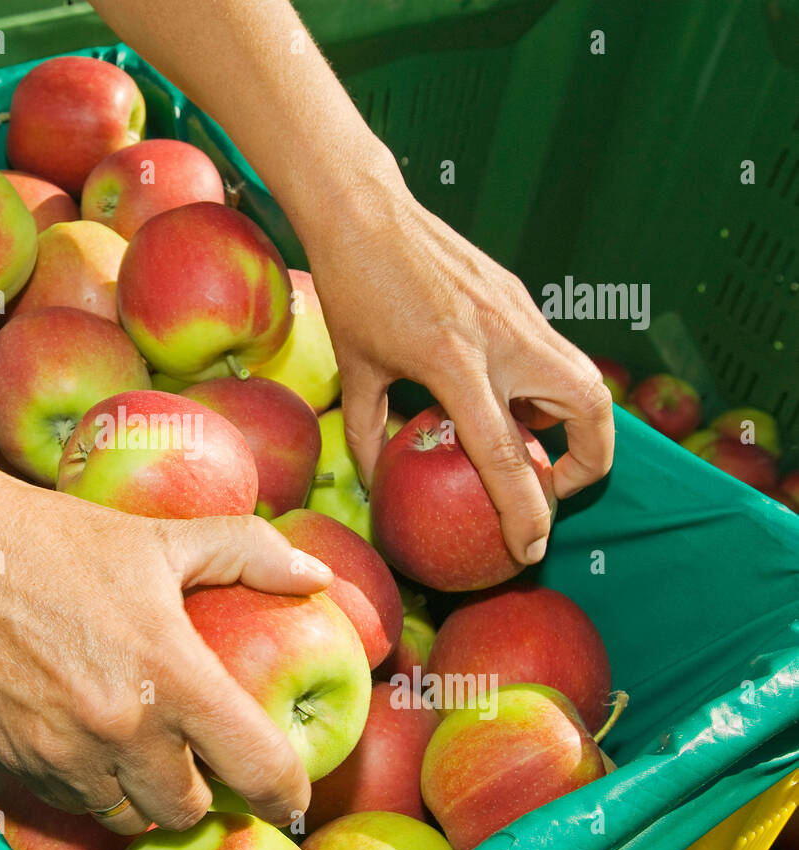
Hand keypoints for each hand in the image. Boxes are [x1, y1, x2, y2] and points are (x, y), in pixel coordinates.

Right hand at [0, 461, 333, 834]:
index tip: (289, 794)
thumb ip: (249, 553)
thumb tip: (316, 576)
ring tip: (147, 752)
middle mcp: (122, 728)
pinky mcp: (19, 760)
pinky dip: (93, 784)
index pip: (256, 765)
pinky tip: (91, 739)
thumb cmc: (58, 538)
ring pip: (129, 816)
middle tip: (202, 757)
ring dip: (147, 795)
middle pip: (189, 808)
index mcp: (172, 674)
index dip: (286, 791)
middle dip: (205, 789)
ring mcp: (66, 752)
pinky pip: (74, 800)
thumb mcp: (162, 536)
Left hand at [308, 192, 613, 564]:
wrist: (364, 208)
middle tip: (551, 487)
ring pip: (583, 377)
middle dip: (589, 462)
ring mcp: (518, 312)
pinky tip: (503, 395)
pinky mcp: (519, 296)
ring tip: (528, 442)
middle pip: (590, 410)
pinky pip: (552, 352)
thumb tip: (376, 483)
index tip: (529, 550)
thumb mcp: (357, 368)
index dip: (526, 513)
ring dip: (573, 421)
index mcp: (455, 363)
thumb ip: (369, 430)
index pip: (508, 456)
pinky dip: (544, 385)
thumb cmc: (351, 287)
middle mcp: (502, 338)